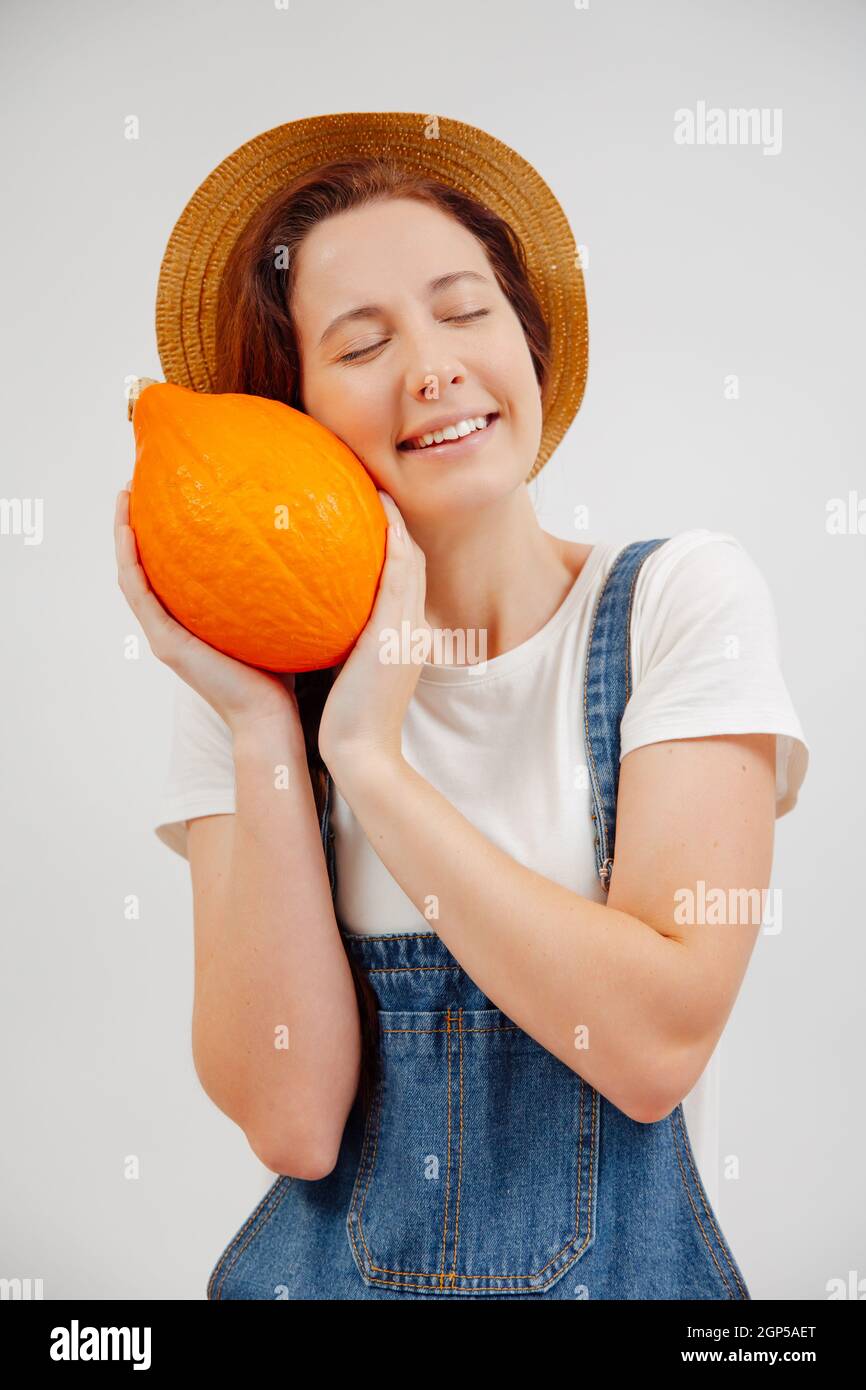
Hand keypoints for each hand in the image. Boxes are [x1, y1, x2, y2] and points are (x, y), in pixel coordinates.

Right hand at [115, 481, 300, 738]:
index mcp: (204, 620)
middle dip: (143, 525)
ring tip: (123, 493)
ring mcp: (168, 635)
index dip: (175, 532)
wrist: (275, 721)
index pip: (184, 569)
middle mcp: (181, 625)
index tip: (182, 490)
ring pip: (134, 575)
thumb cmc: (291, 674)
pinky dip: (128, 560)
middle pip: (151, 567)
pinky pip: (138, 594)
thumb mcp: (287, 616)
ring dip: (123, 534)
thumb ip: (289, 583)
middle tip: (143, 482)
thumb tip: (316, 535)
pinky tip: (128, 528)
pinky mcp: (166, 643)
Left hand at [318, 491, 430, 774]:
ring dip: (399, 525)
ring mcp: (407, 630)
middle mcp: (410, 629)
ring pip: (410, 564)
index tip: (375, 521)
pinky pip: (400, 577)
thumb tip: (305, 629)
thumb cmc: (348, 724)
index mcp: (400, 638)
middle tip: (377, 492)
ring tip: (379, 491)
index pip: (402, 583)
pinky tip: (383, 517)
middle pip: (412, 564)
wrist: (363, 753)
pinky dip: (395, 544)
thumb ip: (334, 649)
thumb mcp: (344, 678)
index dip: (393, 549)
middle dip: (399, 527)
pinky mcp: (396, 633)